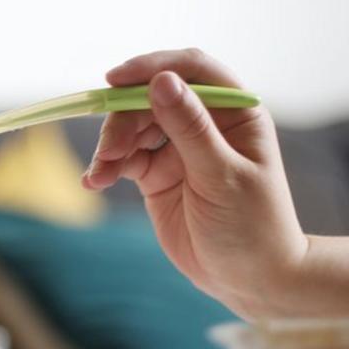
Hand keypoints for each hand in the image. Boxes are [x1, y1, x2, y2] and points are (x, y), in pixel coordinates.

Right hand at [80, 49, 307, 319]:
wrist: (250, 280)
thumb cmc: (252, 226)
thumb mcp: (221, 176)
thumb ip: (189, 128)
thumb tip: (161, 80)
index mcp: (235, 113)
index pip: (193, 70)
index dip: (153, 68)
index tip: (115, 80)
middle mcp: (205, 123)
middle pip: (151, 98)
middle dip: (124, 119)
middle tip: (109, 151)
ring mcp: (178, 148)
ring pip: (132, 126)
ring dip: (111, 145)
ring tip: (101, 174)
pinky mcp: (156, 174)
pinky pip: (124, 158)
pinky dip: (106, 166)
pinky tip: (95, 182)